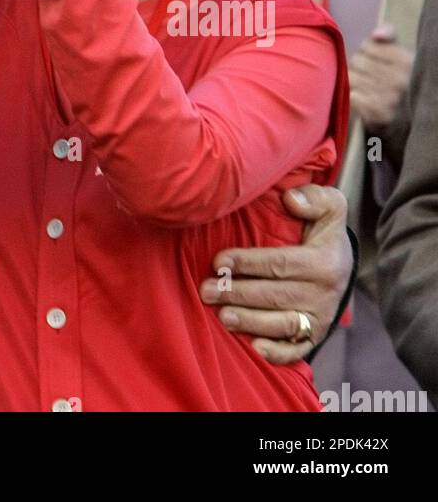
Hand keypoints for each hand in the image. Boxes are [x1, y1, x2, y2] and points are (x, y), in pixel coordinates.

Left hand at [199, 184, 351, 364]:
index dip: (248, 263)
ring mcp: (319, 318)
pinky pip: (297, 350)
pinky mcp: (316, 336)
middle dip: (238, 293)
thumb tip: (291, 199)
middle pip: (275, 295)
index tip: (219, 261)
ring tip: (222, 316)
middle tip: (207, 291)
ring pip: (282, 324)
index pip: (279, 263)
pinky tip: (255, 347)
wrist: (344, 265)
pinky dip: (278, 353)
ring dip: (250, 322)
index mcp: (323, 262)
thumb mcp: (330, 206)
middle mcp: (323, 294)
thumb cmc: (324, 232)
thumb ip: (315, 198)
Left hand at [349, 25, 412, 134]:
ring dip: (354, 80)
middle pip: (357, 60)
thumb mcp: (401, 54)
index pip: (367, 46)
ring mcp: (388, 97)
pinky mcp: (378, 113)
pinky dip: (353, 95)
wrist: (406, 119)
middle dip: (357, 65)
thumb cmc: (399, 80)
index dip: (365, 51)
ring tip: (364, 85)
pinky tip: (363, 98)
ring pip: (352, 77)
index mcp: (406, 61)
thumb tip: (376, 34)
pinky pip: (352, 95)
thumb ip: (389, 36)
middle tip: (365, 74)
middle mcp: (399, 79)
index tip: (372, 60)